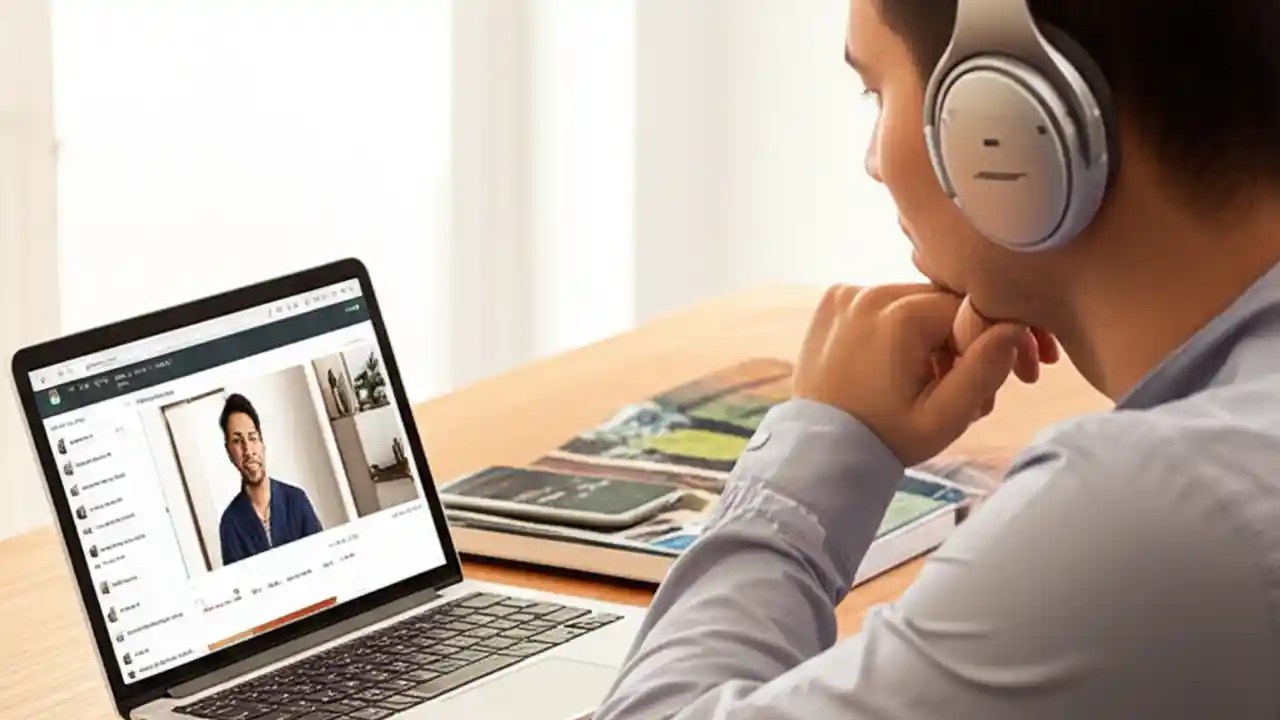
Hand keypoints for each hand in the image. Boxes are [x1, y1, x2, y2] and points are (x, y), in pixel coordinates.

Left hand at [792, 284, 1050, 465]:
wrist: (820, 448)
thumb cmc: (884, 439)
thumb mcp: (944, 418)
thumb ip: (985, 371)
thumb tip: (1014, 327)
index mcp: (901, 314)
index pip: (972, 311)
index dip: (990, 345)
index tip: (994, 383)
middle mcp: (870, 292)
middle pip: (942, 304)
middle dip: (960, 343)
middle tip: (960, 390)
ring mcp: (846, 294)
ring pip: (914, 303)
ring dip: (929, 336)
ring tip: (926, 383)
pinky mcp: (832, 302)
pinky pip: (883, 305)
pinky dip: (897, 330)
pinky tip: (895, 368)